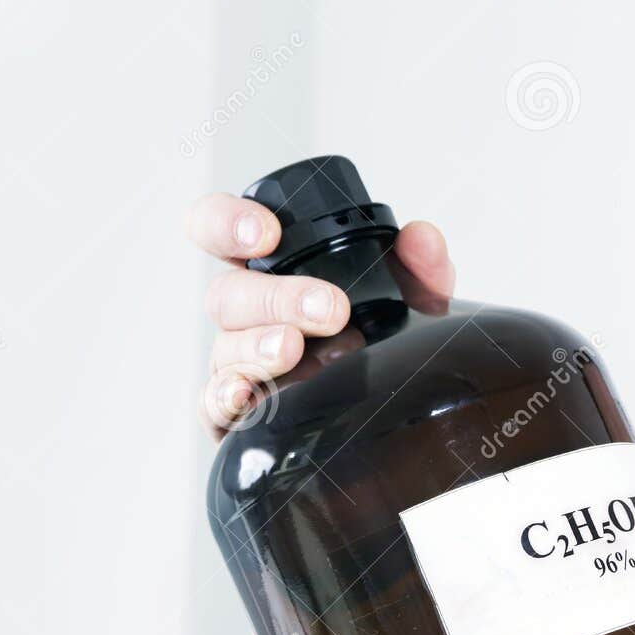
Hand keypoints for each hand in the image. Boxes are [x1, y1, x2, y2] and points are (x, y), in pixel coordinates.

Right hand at [185, 192, 456, 438]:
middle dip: (275, 298)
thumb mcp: (411, 298)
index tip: (269, 235)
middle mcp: (246, 312)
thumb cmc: (375, 337)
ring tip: (293, 348)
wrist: (390, 408)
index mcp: (272, 270)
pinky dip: (224, 397)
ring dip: (258, 347)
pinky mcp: (235, 412)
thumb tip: (421, 237)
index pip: (220, 229)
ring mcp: (237, 361)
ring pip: (224, 347)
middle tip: (329, 309)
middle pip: (227, 294)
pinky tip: (246, 393)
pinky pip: (214, 404)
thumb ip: (420, 265)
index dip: (229, 222)